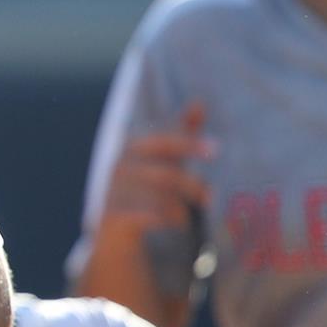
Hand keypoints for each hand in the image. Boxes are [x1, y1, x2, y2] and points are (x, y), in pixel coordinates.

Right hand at [97, 103, 214, 243]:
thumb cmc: (145, 185)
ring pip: (155, 198)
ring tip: (188, 217)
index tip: (216, 150)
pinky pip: (142, 217)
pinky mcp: (109, 214)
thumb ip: (181, 133)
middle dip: (191, 186)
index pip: (163, 142)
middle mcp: (120, 167)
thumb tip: (200, 102)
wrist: (113, 225)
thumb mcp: (164, 157)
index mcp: (133, 149)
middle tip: (212, 197)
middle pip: (163, 174)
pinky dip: (161, 220)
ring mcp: (112, 190)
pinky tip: (174, 224)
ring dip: (179, 209)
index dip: (189, 144)